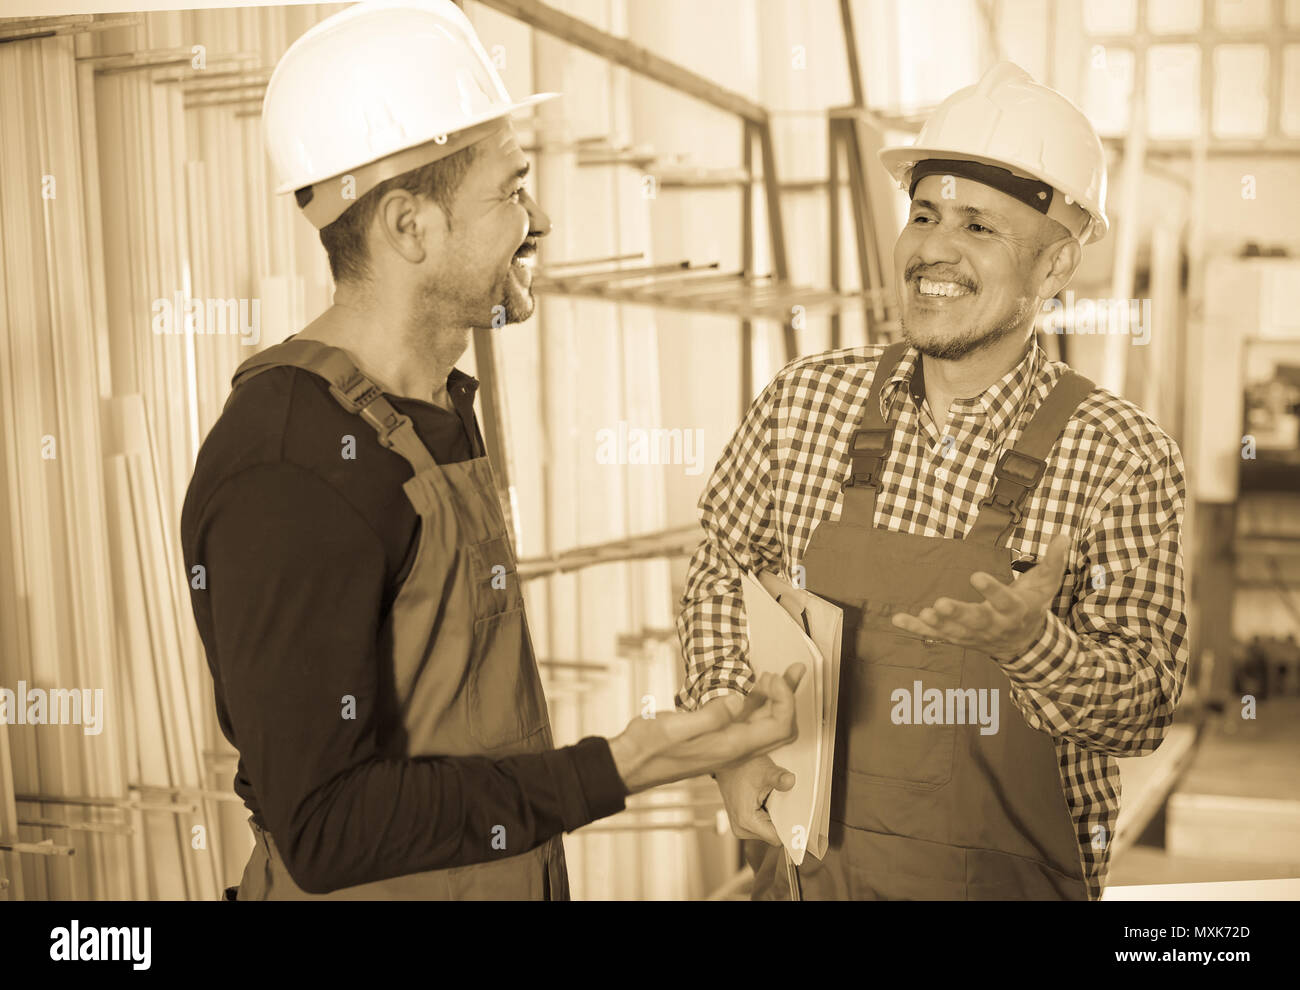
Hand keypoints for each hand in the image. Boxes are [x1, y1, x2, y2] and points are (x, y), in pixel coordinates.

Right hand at [607, 664, 803, 794]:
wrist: (630, 765)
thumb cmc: (648, 748)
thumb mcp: (677, 727)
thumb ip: (711, 715)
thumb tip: (739, 701)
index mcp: (730, 747)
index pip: (780, 725)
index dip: (784, 698)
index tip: (770, 678)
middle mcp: (735, 751)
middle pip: (782, 728)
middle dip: (788, 698)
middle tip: (779, 674)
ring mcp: (728, 748)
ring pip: (767, 726)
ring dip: (777, 701)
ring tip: (778, 675)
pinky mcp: (719, 742)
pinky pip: (749, 725)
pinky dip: (758, 706)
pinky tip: (753, 690)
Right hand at [714, 754, 795, 845]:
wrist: (728, 763)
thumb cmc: (744, 767)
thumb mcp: (765, 770)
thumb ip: (779, 778)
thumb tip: (790, 780)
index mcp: (746, 821)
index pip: (777, 838)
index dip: (788, 827)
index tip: (797, 815)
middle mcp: (741, 829)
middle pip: (773, 835)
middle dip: (780, 820)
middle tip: (780, 801)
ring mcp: (740, 828)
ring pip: (768, 831)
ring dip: (773, 817)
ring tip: (769, 799)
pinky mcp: (742, 824)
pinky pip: (762, 826)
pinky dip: (767, 815)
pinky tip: (765, 801)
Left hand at [890, 532, 1069, 659]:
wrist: (1025, 645)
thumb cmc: (1032, 607)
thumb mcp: (1046, 585)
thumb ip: (1054, 562)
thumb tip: (1064, 535)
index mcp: (1015, 610)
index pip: (1005, 601)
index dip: (991, 591)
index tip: (976, 576)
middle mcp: (994, 625)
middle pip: (976, 620)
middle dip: (958, 613)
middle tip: (940, 604)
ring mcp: (974, 635)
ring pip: (955, 631)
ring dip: (938, 624)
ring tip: (924, 613)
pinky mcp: (959, 638)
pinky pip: (936, 635)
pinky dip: (916, 629)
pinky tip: (898, 620)